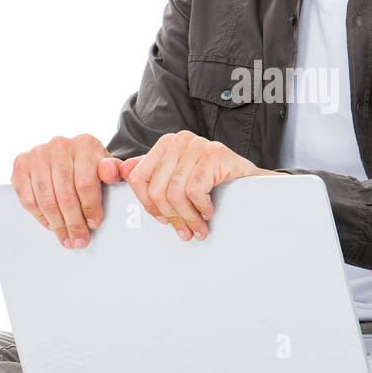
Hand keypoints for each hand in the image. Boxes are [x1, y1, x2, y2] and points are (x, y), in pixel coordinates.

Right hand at [11, 133, 124, 247]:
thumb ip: (115, 171)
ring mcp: (38, 154)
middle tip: (79, 239)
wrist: (74, 156)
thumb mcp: (110, 168)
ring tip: (66, 238)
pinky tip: (50, 224)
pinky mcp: (21, 164)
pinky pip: (27, 198)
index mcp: (85, 143)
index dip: (90, 206)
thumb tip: (110, 171)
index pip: (85, 182)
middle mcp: (60, 145)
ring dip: (57, 223)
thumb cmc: (93, 166)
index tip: (94, 224)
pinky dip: (39, 215)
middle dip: (73, 222)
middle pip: (65, 193)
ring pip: (46, 198)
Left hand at [121, 130, 283, 240]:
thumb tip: (120, 170)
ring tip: (198, 228)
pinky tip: (209, 211)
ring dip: (188, 217)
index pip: (138, 177)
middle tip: (184, 232)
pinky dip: (202, 207)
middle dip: (171, 217)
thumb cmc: (214, 181)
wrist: (251, 181)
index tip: (162, 220)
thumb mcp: (179, 177)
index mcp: (165, 144)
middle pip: (157, 188)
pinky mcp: (214, 154)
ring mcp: (197, 145)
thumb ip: (152, 174)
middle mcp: (179, 140)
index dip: (147, 204)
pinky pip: (195, 190)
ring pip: (176, 192)